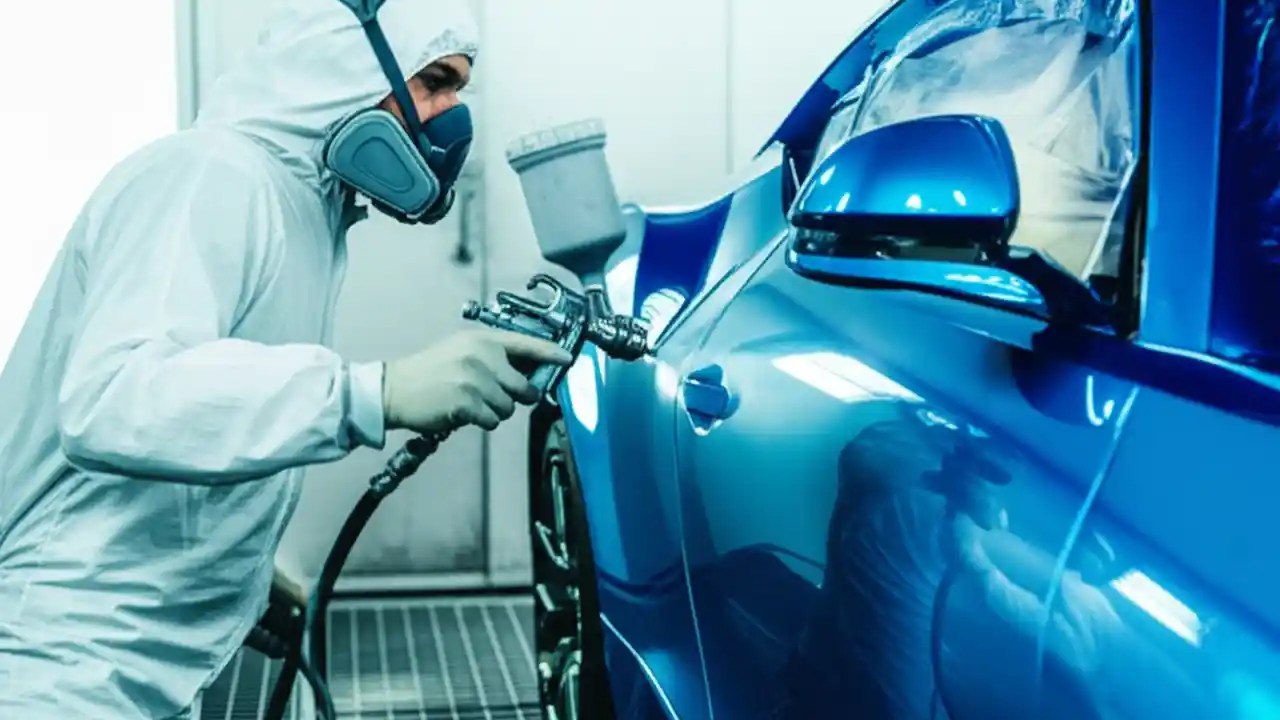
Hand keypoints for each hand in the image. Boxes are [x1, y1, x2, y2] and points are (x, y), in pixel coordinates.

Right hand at [382, 328, 572, 433]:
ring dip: (495, 411)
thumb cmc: (430, 371)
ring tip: (471, 403)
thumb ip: (493, 357)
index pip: (525, 344)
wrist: (395, 388)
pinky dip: (482, 421)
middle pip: (523, 386)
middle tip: (495, 397)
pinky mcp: (467, 403)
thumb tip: (527, 376)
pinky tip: (463, 413)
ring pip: (509, 407)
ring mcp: (475, 379)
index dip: (550, 353)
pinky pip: (493, 420)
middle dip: (517, 397)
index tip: (568, 359)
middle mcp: (481, 356)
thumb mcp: (461, 350)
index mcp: (481, 340)